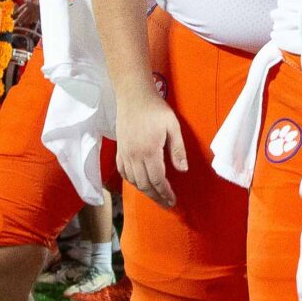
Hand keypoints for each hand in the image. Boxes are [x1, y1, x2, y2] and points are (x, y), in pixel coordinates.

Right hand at [112, 85, 188, 209]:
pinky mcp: (119, 150)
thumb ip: (178, 149)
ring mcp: (124, 154)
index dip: (165, 193)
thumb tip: (183, 170)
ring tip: (156, 196)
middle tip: (166, 204)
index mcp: (149, 151)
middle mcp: (134, 156)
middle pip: (145, 184)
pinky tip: (139, 183)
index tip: (173, 201)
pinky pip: (123, 172)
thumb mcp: (173, 126)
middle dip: (156, 197)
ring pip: (133, 181)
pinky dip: (131, 182)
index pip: (158, 180)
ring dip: (145, 191)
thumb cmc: (156, 109)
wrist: (133, 96)